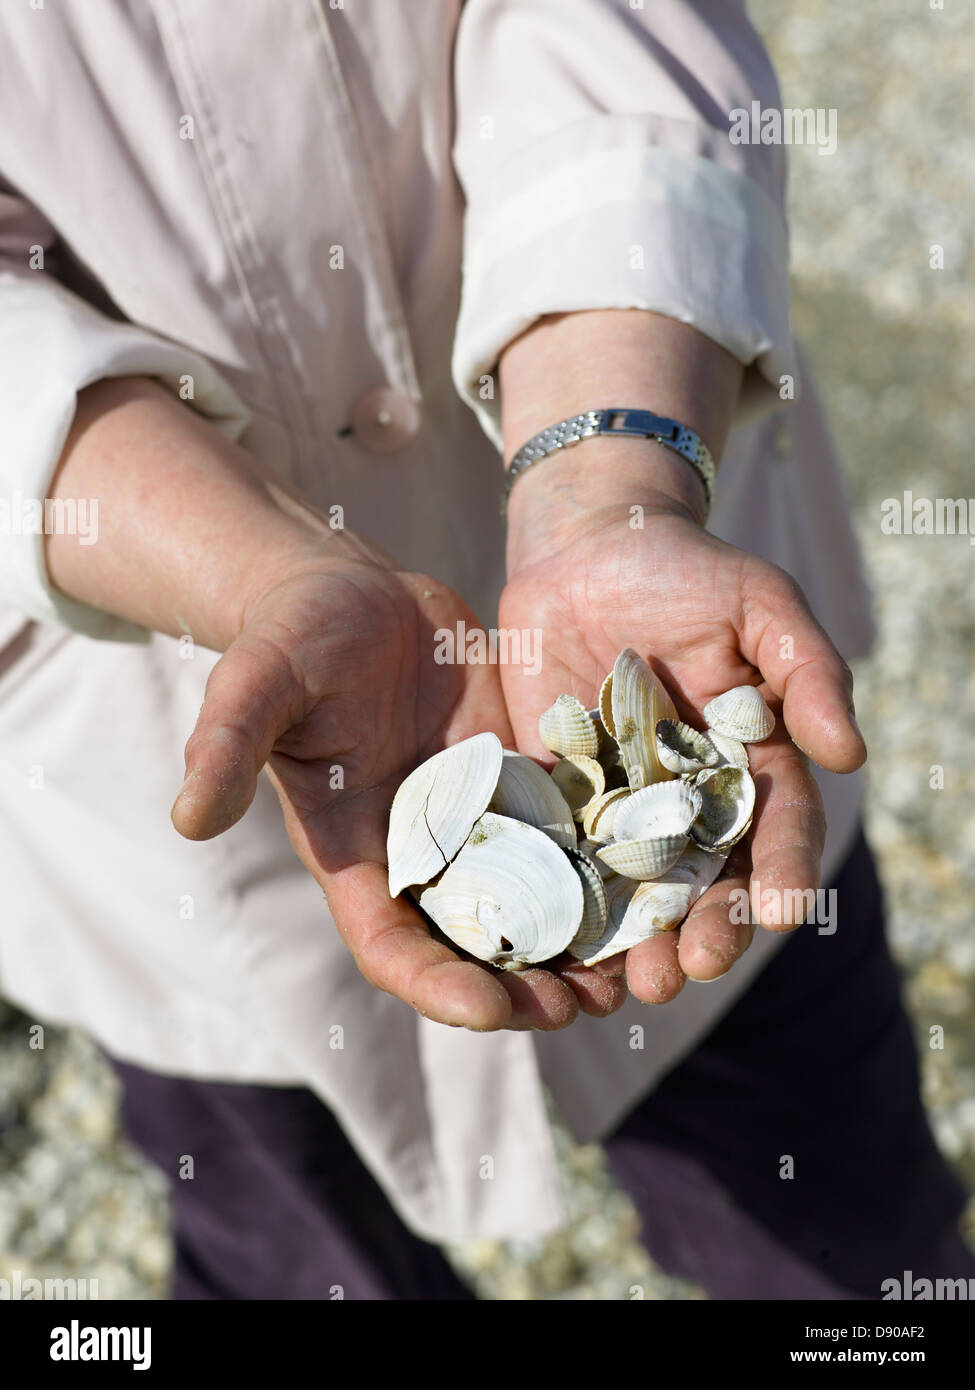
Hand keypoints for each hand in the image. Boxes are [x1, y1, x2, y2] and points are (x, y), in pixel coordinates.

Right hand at [171, 551, 626, 1030]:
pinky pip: (569, 838)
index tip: (490, 1011)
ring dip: (578, 947)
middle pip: (474, 946)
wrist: (353, 594)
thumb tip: (187, 816)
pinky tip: (654, 890)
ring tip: (632, 975)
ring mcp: (478, 821)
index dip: (436, 984)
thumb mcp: (257, 684)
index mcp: (356, 853)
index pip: (391, 944)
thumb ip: (228, 745)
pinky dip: (606, 873)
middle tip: (581, 1008)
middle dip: (524, 987)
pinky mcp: (522, 781)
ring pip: (533, 906)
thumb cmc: (292, 639)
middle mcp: (421, 854)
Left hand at [499, 444, 865, 1003]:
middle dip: (706, 928)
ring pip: (637, 887)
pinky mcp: (556, 796)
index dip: (783, 869)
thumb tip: (851, 755)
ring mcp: (621, 803)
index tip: (780, 910)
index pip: (778, 826)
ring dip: (639, 940)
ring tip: (635, 984)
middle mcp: (689, 797)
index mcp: (750, 761)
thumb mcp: (759, 605)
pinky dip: (562, 903)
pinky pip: (560, 856)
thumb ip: (807, 673)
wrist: (586, 549)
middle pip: (707, 877)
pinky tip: (558, 946)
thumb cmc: (687, 571)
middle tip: (693, 968)